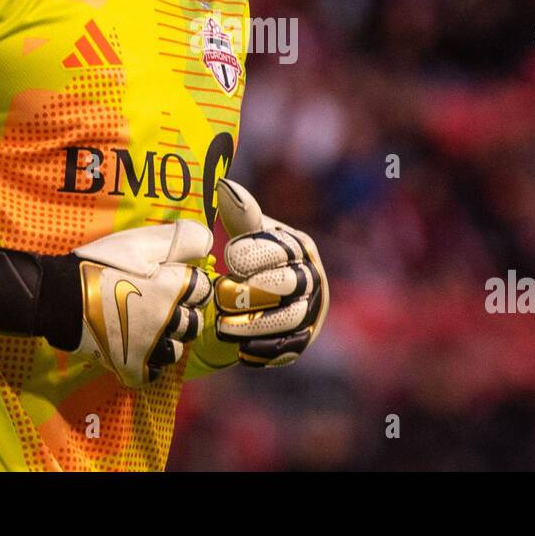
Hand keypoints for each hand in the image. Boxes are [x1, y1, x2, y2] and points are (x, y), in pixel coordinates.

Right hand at [0, 220, 213, 388]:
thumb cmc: (99, 265)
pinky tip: (139, 351)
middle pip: (193, 323)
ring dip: (168, 341)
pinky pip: (153, 374)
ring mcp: (150, 347)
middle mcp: (168, 320)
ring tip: (150, 331)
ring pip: (176, 351)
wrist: (60, 296)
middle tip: (162, 307)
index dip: (191, 284)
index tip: (176, 282)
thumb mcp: (138, 242)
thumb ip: (176, 240)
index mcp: (173, 288)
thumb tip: (206, 242)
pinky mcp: (130, 366)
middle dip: (183, 314)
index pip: (203, 289)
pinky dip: (149, 365)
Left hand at [210, 179, 328, 367]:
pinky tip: (238, 348)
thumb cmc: (251, 257)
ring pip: (289, 319)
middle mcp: (311, 278)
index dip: (256, 254)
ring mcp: (309, 311)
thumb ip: (240, 214)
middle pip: (290, 284)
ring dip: (253, 324)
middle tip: (223, 293)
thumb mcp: (248, 233)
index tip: (230, 258)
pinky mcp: (300, 340)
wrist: (257, 297)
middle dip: (254, 291)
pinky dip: (262, 349)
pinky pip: (286, 348)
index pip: (283, 250)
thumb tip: (223, 186)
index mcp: (299, 247)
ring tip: (223, 324)